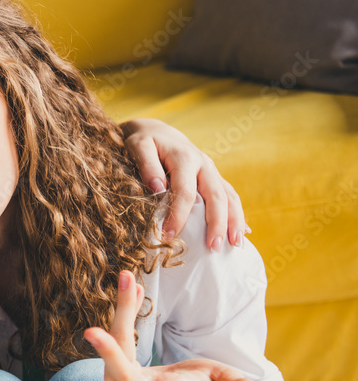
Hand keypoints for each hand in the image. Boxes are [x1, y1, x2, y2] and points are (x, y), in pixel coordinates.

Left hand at [83, 270, 263, 380]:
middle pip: (120, 373)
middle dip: (108, 353)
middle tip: (91, 332)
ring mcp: (121, 377)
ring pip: (116, 345)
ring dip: (122, 311)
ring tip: (127, 278)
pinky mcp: (115, 360)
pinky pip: (117, 331)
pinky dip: (124, 307)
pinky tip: (129, 283)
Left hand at [120, 118, 246, 250]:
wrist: (158, 132)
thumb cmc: (145, 142)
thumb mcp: (139, 147)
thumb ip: (147, 165)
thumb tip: (158, 188)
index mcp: (185, 158)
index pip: (185, 192)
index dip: (179, 215)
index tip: (170, 236)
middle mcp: (204, 165)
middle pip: (216, 196)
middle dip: (217, 223)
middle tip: (213, 248)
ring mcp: (212, 172)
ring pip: (230, 197)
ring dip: (235, 221)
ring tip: (236, 245)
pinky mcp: (214, 179)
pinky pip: (231, 197)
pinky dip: (238, 215)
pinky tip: (242, 234)